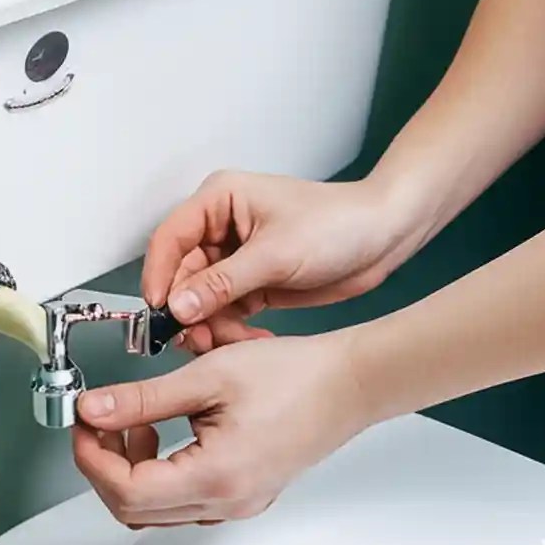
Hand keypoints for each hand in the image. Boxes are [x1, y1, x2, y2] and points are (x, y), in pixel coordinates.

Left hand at [71, 332, 374, 526]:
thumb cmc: (296, 376)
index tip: (82, 423)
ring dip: (132, 469)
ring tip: (134, 420)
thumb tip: (93, 410)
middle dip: (105, 465)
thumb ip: (142, 398)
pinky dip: (161, 471)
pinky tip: (165, 429)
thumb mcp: (207, 376)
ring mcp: (236, 503)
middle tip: (98, 422)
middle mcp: (226, 502)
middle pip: (135, 509)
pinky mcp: (244, 493)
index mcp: (215, 477)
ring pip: (158, 509)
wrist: (349, 382)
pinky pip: (185, 500)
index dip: (91, 457)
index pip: (125, 490)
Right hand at [144, 171, 426, 353]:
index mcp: (220, 200)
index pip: (171, 238)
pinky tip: (246, 341)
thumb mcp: (275, 254)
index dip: (159, 275)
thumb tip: (180, 306)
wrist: (385, 237)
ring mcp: (236, 256)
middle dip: (188, 308)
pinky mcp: (251, 282)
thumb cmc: (340, 222)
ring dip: (209, 324)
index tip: (159, 310)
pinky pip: (224, 310)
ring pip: (200, 297)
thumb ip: (223, 283)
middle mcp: (221, 227)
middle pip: (182, 273)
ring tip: (224, 344)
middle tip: (195, 338)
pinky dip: (230, 329)